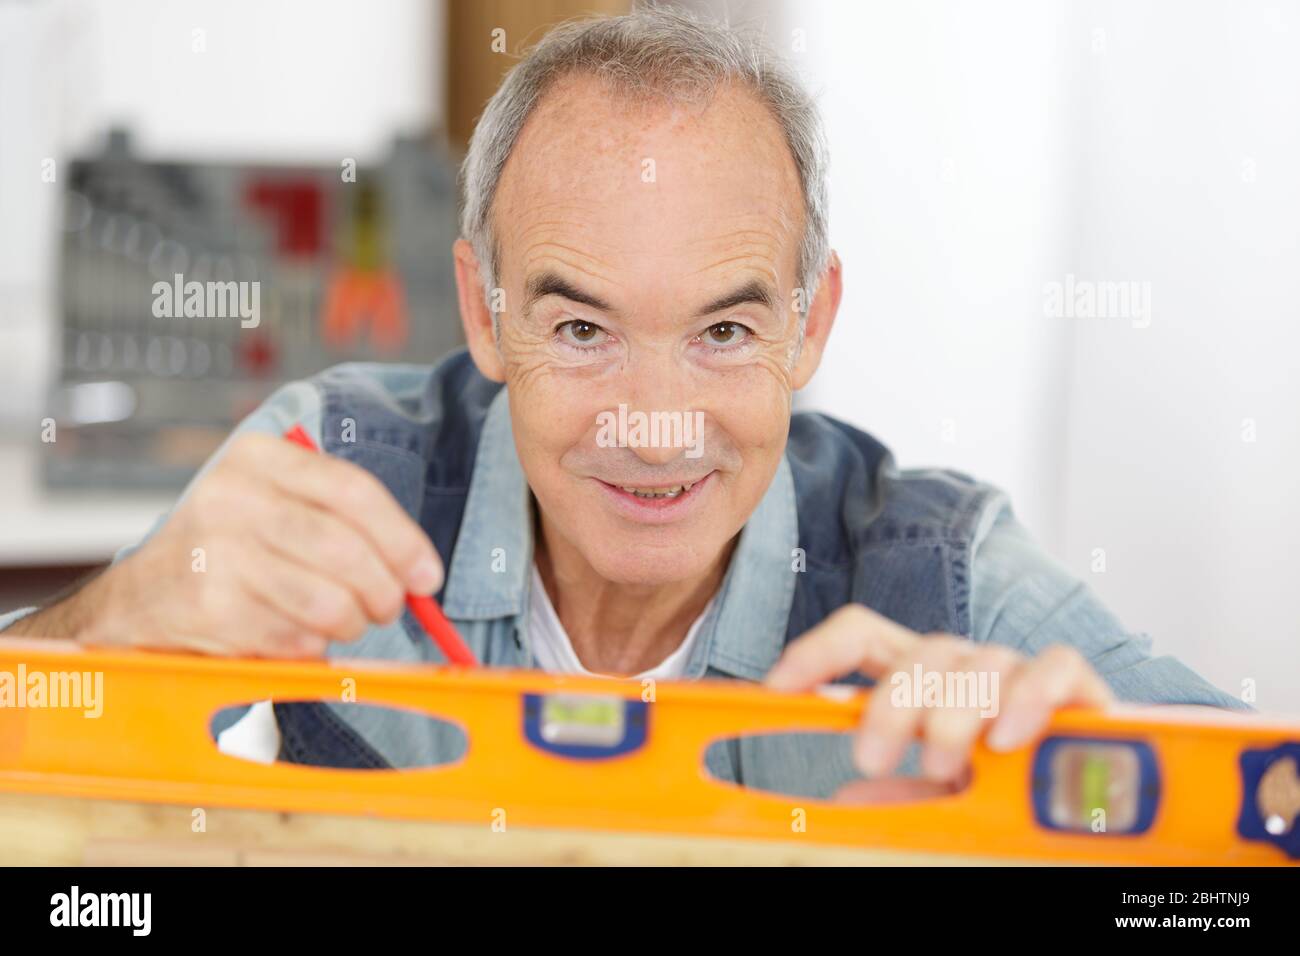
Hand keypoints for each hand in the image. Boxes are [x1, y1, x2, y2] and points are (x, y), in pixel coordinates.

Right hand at [15, 432, 441, 658]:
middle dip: (385, 588)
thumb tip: (420, 569)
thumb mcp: (276, 504)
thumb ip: (344, 519)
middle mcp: (231, 496)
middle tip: (392, 606)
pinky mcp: (209, 608)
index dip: (403, 538)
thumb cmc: (231, 549)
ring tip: (348, 621)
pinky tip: (300, 634)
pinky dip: (313, 645)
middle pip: (345, 548)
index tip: (428, 575)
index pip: (353, 490)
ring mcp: (215, 553)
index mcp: (259, 457)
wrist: (143, 597)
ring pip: (327, 600)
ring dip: (352, 622)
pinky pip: (296, 637)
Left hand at [764, 604, 1112, 802]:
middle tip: (870, 757)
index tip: (776, 688)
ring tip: (941, 766)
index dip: (817, 651)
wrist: (1093, 797)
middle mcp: (964, 664)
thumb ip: (900, 794)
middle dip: (887, 704)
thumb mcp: (939, 797)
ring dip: (949, 714)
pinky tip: (1005, 737)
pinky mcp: (1079, 686)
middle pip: (916, 650)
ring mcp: (1018, 670)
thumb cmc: (1004, 791)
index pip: (862, 635)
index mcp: (920, 679)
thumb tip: (844, 800)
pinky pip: (1053, 665)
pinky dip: (1028, 696)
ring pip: (973, 661)